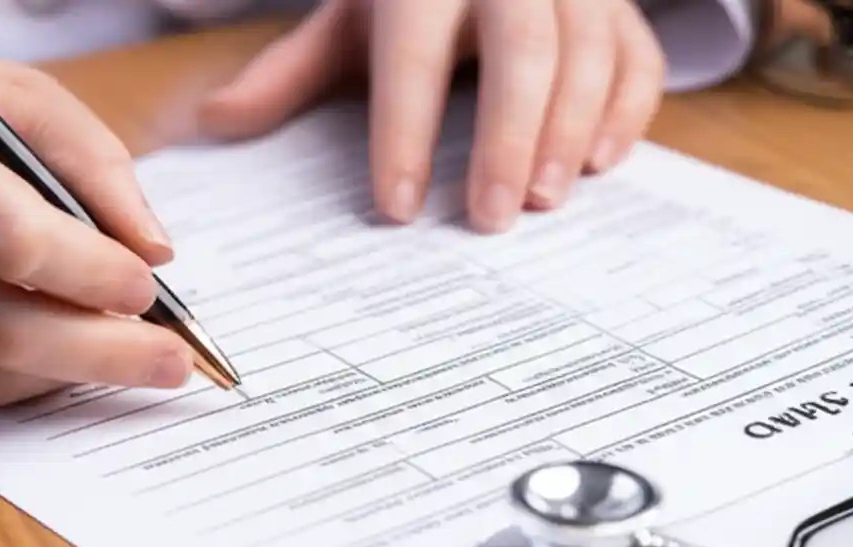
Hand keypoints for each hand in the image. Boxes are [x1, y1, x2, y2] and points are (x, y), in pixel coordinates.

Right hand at [0, 50, 192, 406]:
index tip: (149, 287)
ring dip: (74, 369)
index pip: (6, 239)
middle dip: (101, 351)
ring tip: (137, 356)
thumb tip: (154, 253)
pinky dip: (29, 374)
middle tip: (173, 361)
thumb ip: (94, 165)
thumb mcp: (16, 99)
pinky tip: (68, 351)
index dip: (88, 273)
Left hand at [200, 0, 665, 232]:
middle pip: (521, 50)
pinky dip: (627, 109)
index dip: (405, 132)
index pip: (414, 54)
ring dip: (569, 128)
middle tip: (491, 219)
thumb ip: (290, 72)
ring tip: (546, 200)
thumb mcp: (349, 21)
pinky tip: (599, 163)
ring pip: (588, 48)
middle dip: (508, 137)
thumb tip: (215, 123)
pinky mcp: (621, 5)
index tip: (397, 208)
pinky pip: (637, 54)